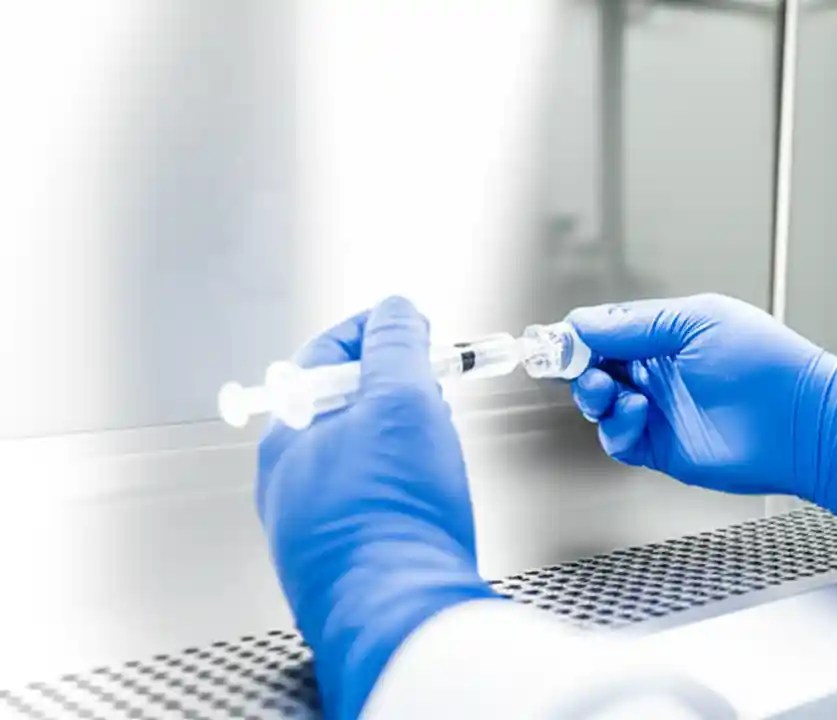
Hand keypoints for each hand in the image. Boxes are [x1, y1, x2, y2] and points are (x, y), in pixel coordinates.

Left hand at [257, 297, 495, 719]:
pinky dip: (400, 482)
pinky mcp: (344, 561)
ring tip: (436, 443)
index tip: (411, 325)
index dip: (374, 331)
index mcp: (288, 437)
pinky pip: (369, 501)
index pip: (324, 357)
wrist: (401, 614)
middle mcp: (289, 482)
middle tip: (434, 384)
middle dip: (392, 387)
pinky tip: (427, 495)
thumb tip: (393, 310)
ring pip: (356, 457)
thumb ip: (395, 346)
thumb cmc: (394, 512)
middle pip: (341, 408)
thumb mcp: (401, 402)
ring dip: (398, 436)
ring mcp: (312, 525)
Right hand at [567, 294, 836, 530]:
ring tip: (613, 391)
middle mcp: (662, 372)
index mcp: (669, 334)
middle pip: (597, 368)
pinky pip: (619, 438)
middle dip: (580, 367)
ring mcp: (661, 410)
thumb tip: (584, 322)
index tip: (558, 338)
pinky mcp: (663, 447)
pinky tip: (635, 413)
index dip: (580, 335)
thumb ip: (635, 324)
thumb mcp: (697, 322)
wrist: (803, 423)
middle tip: (577, 366)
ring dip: (597, 396)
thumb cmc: (769, 365)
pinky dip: (617, 426)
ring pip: (602, 405)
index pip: (609, 331)